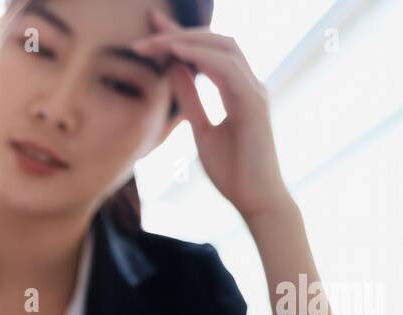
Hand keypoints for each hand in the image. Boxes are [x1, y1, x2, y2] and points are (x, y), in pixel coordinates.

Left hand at [132, 9, 290, 220]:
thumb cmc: (233, 171)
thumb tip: (172, 71)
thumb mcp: (201, 129)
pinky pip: (228, 69)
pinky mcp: (254, 104)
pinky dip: (202, 57)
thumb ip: (190, 98)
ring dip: (186, 40)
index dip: (180, 35)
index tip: (151, 26)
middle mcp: (250, 83)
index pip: (209, 51)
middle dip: (181, 31)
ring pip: (223, 47)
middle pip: (217, 40)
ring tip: (154, 42)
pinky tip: (176, 54)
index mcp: (238, 88)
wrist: (256, 201)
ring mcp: (254, 91)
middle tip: (146, 27)